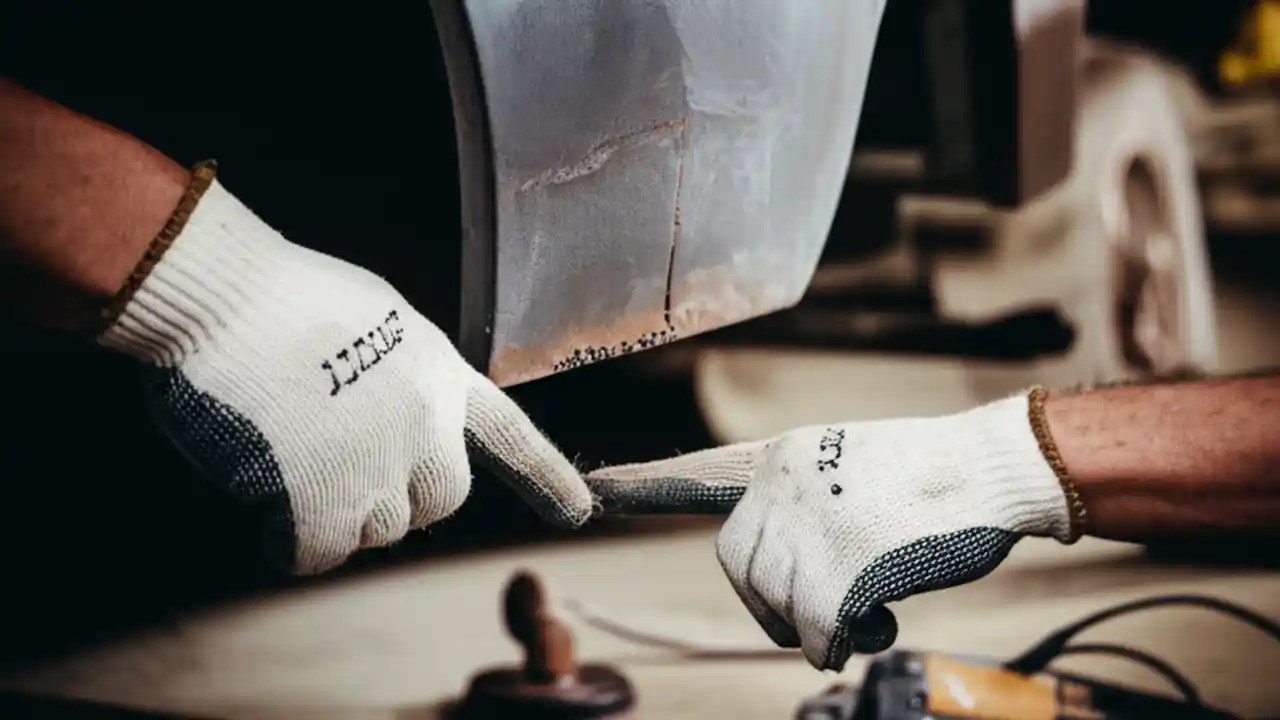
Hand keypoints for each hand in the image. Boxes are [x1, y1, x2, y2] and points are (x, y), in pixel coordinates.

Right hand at [101, 179, 591, 573]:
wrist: (226, 298)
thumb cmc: (280, 298)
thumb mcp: (374, 322)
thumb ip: (399, 382)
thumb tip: (383, 438)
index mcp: (441, 374)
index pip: (511, 436)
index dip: (546, 477)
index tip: (579, 513)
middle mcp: (427, 426)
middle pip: (440, 502)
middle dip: (398, 499)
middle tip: (338, 468)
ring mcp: (381, 467)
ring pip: (375, 531)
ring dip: (335, 514)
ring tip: (285, 455)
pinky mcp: (325, 502)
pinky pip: (318, 554)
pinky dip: (288, 542)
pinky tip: (261, 499)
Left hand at [587, 392, 1073, 669]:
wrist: (992, 468)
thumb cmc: (931, 477)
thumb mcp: (846, 465)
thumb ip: (801, 502)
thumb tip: (781, 569)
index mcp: (781, 456)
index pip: (697, 473)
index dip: (641, 486)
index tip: (594, 490)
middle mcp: (782, 483)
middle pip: (737, 565)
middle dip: (769, 601)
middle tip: (814, 611)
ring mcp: (809, 523)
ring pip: (775, 603)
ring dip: (815, 623)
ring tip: (862, 607)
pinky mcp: (840, 568)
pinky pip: (815, 633)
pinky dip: (841, 643)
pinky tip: (876, 621)